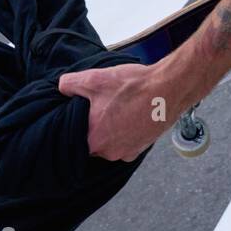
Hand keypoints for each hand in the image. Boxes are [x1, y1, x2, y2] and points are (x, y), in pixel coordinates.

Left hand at [58, 62, 175, 162]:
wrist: (168, 88)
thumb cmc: (132, 86)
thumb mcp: (95, 78)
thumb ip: (70, 84)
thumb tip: (61, 87)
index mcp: (93, 139)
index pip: (73, 139)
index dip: (77, 123)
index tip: (83, 111)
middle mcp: (108, 152)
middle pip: (92, 141)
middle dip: (95, 125)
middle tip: (101, 105)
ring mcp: (127, 152)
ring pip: (110, 142)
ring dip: (112, 129)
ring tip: (119, 108)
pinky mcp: (141, 148)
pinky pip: (126, 143)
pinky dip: (127, 132)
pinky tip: (131, 115)